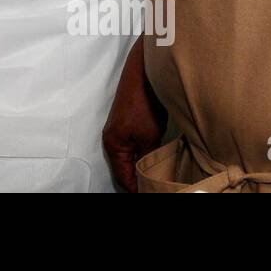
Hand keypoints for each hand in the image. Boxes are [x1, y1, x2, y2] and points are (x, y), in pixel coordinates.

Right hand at [102, 39, 166, 192]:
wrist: (144, 75)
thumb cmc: (142, 104)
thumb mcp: (148, 137)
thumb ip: (147, 159)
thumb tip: (150, 177)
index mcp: (113, 145)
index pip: (123, 178)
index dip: (136, 189)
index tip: (150, 194)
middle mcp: (113, 140)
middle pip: (125, 169)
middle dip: (139, 180)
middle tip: (156, 188)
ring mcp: (121, 132)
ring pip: (131, 159)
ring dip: (142, 168)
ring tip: (157, 178)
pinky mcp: (130, 125)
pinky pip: (135, 148)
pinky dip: (143, 157)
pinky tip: (156, 160)